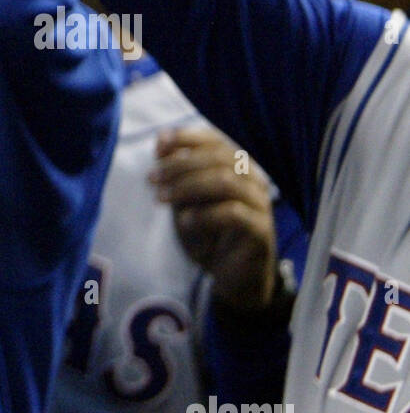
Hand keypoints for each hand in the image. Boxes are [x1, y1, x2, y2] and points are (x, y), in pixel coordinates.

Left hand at [150, 125, 276, 312]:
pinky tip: (185, 222)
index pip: (215, 140)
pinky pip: (233, 213)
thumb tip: (161, 139)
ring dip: (187, 186)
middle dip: (179, 165)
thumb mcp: (187, 195)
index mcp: (238, 164)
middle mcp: (254, 179)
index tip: (158, 144)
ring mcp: (261, 204)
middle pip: (217, 158)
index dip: (186, 137)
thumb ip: (178, 168)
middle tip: (151, 179)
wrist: (233, 275)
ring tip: (160, 198)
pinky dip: (204, 214)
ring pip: (225, 182)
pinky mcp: (262, 231)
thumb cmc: (209, 229)